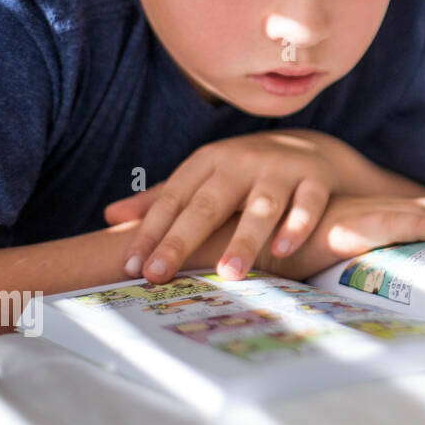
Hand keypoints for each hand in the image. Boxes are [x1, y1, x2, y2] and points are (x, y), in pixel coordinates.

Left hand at [105, 130, 346, 282]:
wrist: (312, 149)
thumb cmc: (247, 173)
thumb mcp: (205, 177)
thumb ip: (162, 198)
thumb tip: (109, 216)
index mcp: (209, 161)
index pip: (174, 198)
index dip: (151, 232)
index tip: (133, 267)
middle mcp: (242, 161)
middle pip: (209, 203)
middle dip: (182, 240)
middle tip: (160, 275)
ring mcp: (281, 169)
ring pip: (261, 206)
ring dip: (245, 239)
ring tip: (229, 274)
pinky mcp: (316, 180)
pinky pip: (307, 204)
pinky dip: (296, 226)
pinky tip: (282, 251)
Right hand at [255, 194, 424, 280]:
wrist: (236, 241)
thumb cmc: (284, 253)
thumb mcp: (337, 262)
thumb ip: (368, 267)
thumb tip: (398, 292)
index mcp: (382, 219)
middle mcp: (380, 212)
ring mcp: (365, 216)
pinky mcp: (345, 229)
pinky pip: (392, 224)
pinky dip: (421, 226)